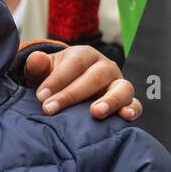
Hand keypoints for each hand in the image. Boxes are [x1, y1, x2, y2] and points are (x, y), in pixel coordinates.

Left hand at [25, 46, 140, 119]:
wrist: (67, 89)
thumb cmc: (54, 79)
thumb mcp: (43, 71)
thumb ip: (38, 66)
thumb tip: (35, 59)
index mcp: (84, 55)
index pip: (74, 63)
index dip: (57, 79)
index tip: (40, 96)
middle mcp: (105, 67)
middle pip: (95, 76)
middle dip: (72, 94)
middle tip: (50, 109)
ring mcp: (118, 83)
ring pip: (121, 88)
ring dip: (110, 100)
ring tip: (95, 112)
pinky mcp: (126, 100)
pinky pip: (135, 104)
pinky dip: (132, 109)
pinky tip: (126, 117)